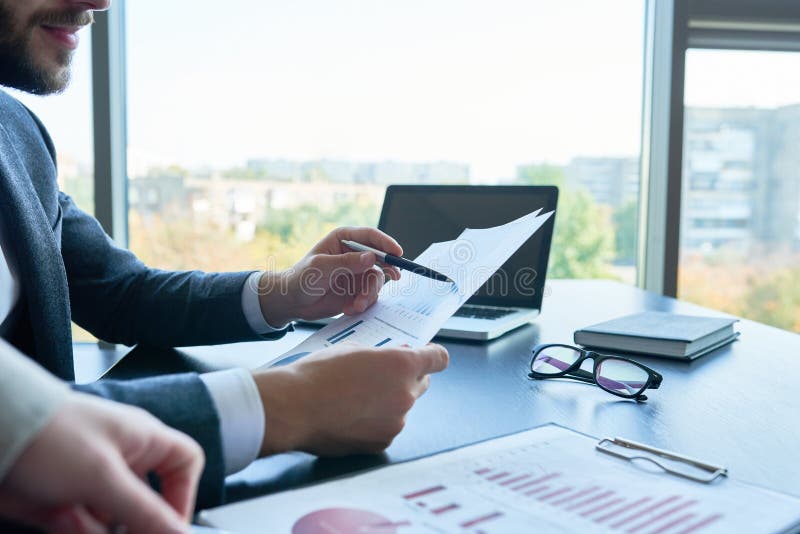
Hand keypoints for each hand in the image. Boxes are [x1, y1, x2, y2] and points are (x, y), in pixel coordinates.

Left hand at [0, 393, 203, 533]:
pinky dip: (78, 533)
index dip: (183, 495)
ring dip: (102, 531)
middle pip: (146, 503)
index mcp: (141, 439)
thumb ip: (147, 512)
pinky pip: (82, 529)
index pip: (183, 463)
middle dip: (140, 525)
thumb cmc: (47, 434)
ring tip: (78, 518)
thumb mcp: (104, 477)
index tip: (172, 527)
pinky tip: (63, 519)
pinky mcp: (58, 502)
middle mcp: (118, 461)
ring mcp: (88, 483)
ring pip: (112, 521)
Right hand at [253, 343, 448, 455]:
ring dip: (388, 402)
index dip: (433, 356)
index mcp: (401, 365)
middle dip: (407, 378)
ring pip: (402, 408)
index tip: (427, 356)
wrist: (295, 408)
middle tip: (381, 376)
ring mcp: (396, 422)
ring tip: (355, 399)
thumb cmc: (318, 374)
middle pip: (422, 383)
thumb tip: (398, 356)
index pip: (438, 359)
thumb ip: (382, 355)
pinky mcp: (382, 443)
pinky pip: (387, 428)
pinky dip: (375, 423)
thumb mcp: (353, 350)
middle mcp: (406, 394)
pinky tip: (351, 417)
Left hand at [257, 227, 403, 325]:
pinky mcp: (358, 289)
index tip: (397, 253)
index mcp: (344, 239)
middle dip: (386, 270)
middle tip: (395, 277)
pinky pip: (371, 295)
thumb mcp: (321, 268)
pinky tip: (350, 308)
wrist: (292, 302)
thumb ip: (346, 263)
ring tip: (357, 305)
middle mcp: (354, 254)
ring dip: (370, 293)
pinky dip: (364, 303)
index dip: (386, 243)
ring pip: (377, 280)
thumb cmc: (300, 278)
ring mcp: (357, 272)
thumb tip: (371, 258)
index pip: (370, 236)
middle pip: (380, 258)